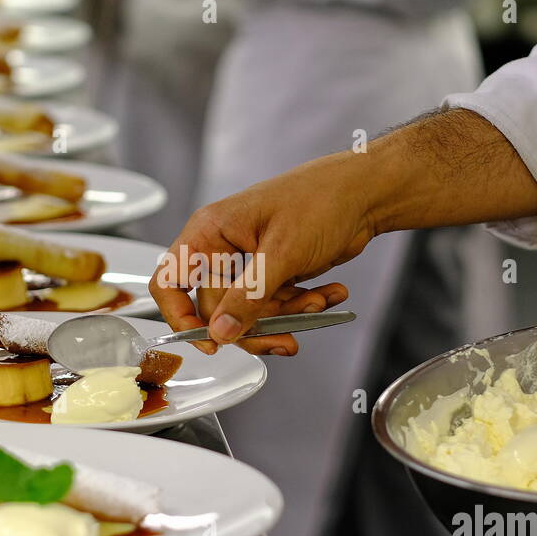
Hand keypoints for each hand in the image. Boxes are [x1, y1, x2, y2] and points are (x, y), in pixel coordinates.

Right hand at [148, 109, 536, 354]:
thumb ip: (248, 297)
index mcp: (209, 232)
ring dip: (285, 317)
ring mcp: (248, 262)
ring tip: (317, 303)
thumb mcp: (282, 254)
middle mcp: (222, 248)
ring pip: (249, 313)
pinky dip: (301, 308)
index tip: (210, 343)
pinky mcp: (272, 273)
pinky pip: (274, 306)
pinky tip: (328, 294)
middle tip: (284, 340)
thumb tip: (220, 331)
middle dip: (255, 325)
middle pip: (217, 309)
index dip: (183, 318)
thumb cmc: (321, 200)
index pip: (171, 282)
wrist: (365, 192)